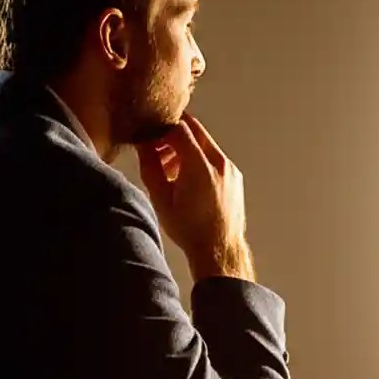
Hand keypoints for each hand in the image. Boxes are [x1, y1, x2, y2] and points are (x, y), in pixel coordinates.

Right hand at [135, 114, 253, 281]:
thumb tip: (143, 145)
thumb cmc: (189, 229)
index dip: (161, 130)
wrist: (219, 249)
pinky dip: (200, 159)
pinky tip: (188, 179)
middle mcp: (219, 163)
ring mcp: (230, 169)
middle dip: (174, 134)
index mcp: (199, 166)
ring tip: (170, 169)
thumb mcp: (160, 199)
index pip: (179, 129)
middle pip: (195, 130)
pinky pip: (215, 158)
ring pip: (205, 143)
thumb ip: (150, 167)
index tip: (150, 138)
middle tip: (158, 147)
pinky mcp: (235, 177)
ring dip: (186, 147)